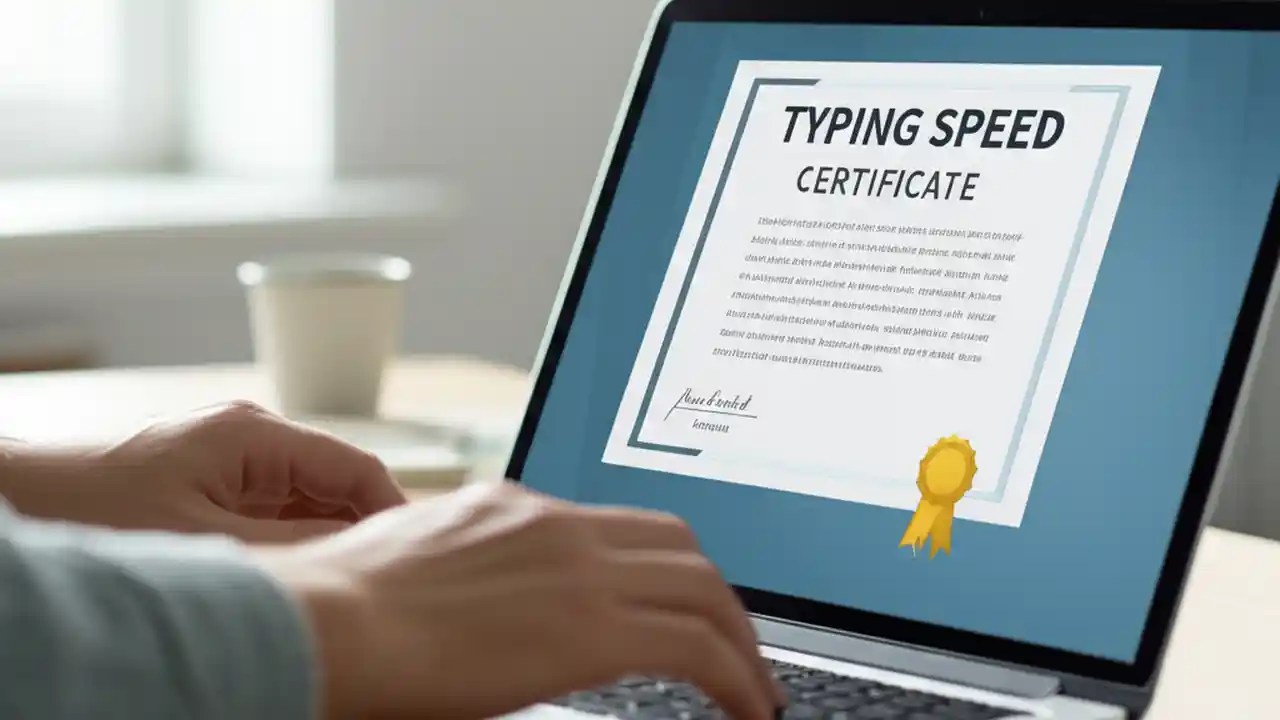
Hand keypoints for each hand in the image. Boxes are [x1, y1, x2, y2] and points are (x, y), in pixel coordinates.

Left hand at [0, 401, 405, 540]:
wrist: (26, 500)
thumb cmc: (100, 512)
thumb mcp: (210, 539)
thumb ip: (294, 541)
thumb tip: (360, 548)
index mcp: (256, 433)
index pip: (354, 466)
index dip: (391, 510)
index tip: (409, 554)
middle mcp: (254, 436)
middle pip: (337, 481)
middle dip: (360, 528)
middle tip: (378, 578)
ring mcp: (236, 458)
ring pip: (309, 499)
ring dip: (326, 537)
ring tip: (342, 579)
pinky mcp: (219, 481)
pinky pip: (277, 510)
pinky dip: (295, 539)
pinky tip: (300, 572)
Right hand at [255, 480, 784, 719]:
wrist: (322, 622)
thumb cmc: (341, 611)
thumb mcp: (417, 571)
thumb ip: (470, 581)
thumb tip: (486, 617)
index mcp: (512, 508)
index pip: (615, 526)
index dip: (659, 565)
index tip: (674, 603)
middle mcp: (555, 522)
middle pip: (676, 542)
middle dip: (713, 592)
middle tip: (731, 641)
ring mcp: (578, 566)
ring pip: (701, 585)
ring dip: (737, 635)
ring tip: (752, 682)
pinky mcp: (593, 623)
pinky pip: (695, 644)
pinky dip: (736, 675)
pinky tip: (747, 707)